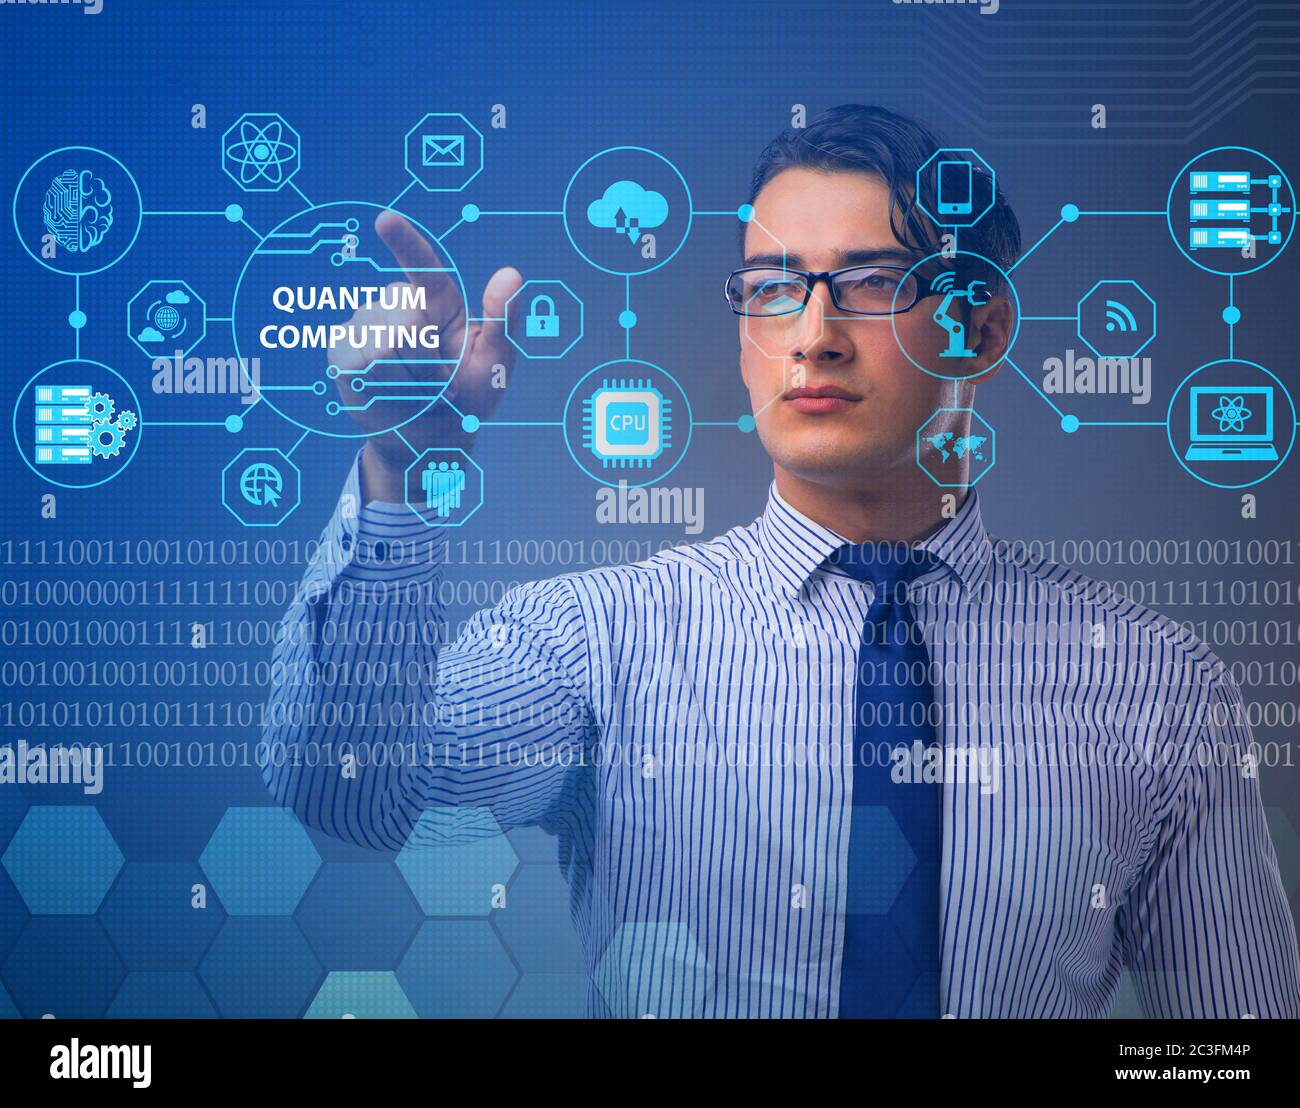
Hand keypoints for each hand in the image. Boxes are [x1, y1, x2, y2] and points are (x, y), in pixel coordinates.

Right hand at [336, 210, 520, 502]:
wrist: (433, 439)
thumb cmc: (470, 397)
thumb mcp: (496, 361)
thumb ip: (504, 318)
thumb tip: (512, 274)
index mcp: (437, 300)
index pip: (423, 265)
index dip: (404, 241)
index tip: (385, 220)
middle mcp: (398, 304)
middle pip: (405, 324)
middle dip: (425, 364)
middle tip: (436, 380)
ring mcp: (367, 325)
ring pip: (380, 348)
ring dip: (405, 380)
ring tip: (414, 387)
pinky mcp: (343, 350)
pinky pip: (356, 362)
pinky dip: (378, 386)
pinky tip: (385, 389)